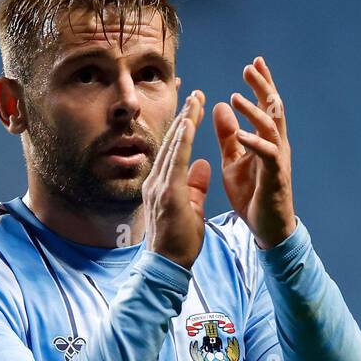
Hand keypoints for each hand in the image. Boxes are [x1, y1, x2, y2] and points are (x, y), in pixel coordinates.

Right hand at [143, 90, 209, 268]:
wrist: (166, 267)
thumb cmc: (178, 244)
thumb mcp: (192, 209)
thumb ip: (196, 186)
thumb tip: (204, 164)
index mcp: (162, 185)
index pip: (175, 150)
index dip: (185, 128)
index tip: (194, 108)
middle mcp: (156, 182)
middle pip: (173, 142)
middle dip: (185, 116)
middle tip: (196, 93)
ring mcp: (159, 187)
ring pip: (173, 146)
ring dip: (185, 121)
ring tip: (195, 99)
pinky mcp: (166, 194)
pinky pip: (176, 161)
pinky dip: (183, 140)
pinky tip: (190, 122)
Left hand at [212, 57, 296, 248]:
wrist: (267, 229)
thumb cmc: (253, 195)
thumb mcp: (234, 160)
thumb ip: (229, 135)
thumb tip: (220, 105)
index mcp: (267, 140)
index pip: (265, 106)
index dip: (261, 84)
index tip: (253, 63)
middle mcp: (276, 146)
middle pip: (273, 109)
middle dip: (263, 87)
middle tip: (250, 66)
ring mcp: (278, 161)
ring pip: (271, 128)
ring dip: (254, 112)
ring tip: (237, 97)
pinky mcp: (275, 178)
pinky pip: (267, 155)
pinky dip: (254, 143)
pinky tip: (241, 134)